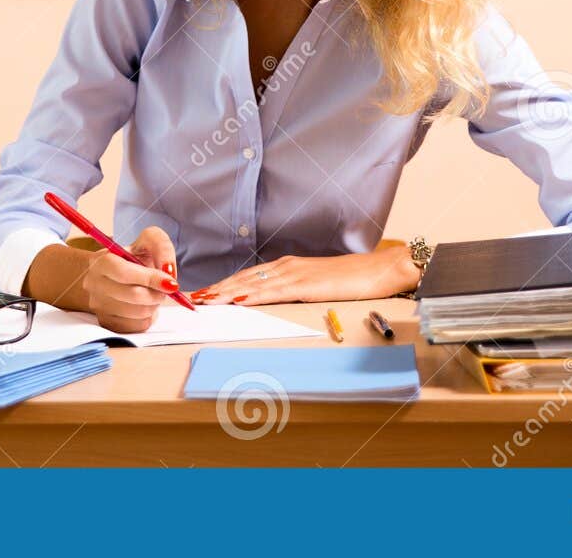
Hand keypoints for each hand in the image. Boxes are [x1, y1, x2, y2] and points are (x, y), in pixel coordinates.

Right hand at [81, 225, 181, 332]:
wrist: (116, 275)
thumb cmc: (134, 257)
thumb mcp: (148, 241)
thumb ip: (161, 247)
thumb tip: (169, 271)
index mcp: (101, 261)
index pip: (123, 272)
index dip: (150, 278)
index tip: (170, 282)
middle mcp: (94, 283)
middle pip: (133, 295)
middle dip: (158, 292)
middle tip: (166, 287)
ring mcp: (98, 305)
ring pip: (138, 312)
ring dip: (154, 304)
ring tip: (152, 293)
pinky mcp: (107, 322)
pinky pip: (137, 326)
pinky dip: (148, 316)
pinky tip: (144, 305)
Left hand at [189, 246, 419, 305]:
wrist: (379, 269)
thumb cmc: (351, 280)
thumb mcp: (316, 286)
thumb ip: (294, 292)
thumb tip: (271, 304)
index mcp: (287, 267)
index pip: (247, 277)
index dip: (222, 285)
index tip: (202, 294)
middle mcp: (286, 267)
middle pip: (243, 279)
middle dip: (216, 289)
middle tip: (192, 298)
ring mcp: (295, 273)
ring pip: (253, 283)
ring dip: (226, 292)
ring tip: (205, 300)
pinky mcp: (307, 284)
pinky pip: (275, 291)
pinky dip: (253, 295)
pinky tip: (238, 299)